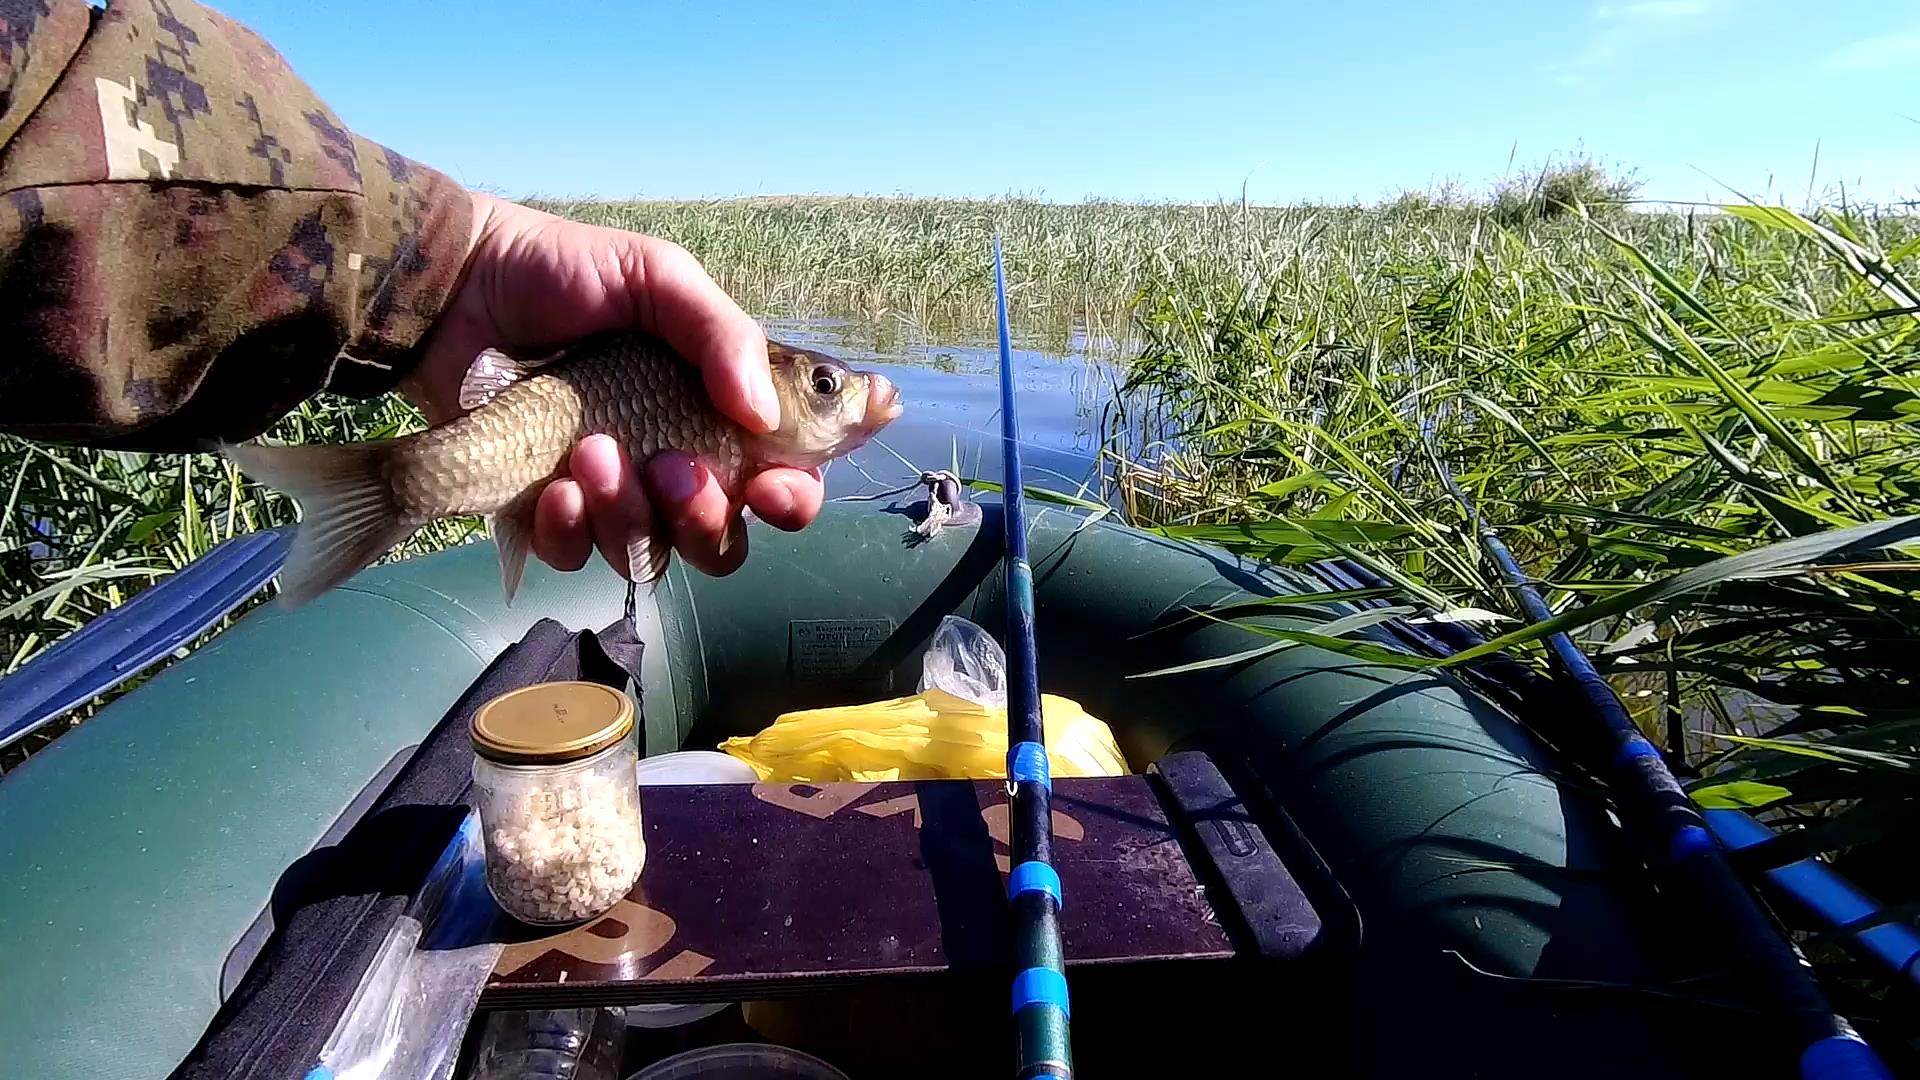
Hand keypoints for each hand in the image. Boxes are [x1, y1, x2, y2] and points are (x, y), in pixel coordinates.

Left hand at [403, 193, 823, 578]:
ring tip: (589, 450)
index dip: (791, 499)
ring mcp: (613, 496)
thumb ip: (724, 333)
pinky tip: (553, 487)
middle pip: (723, 542)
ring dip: (630, 515)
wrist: (459, 287)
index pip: (785, 480)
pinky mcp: (549, 514)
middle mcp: (675, 466)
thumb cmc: (566, 272)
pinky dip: (571, 529)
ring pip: (651, 556)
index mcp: (718, 412)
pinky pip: (578, 557)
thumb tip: (766, 415)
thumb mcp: (659, 276)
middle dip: (706, 517)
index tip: (769, 487)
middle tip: (670, 466)